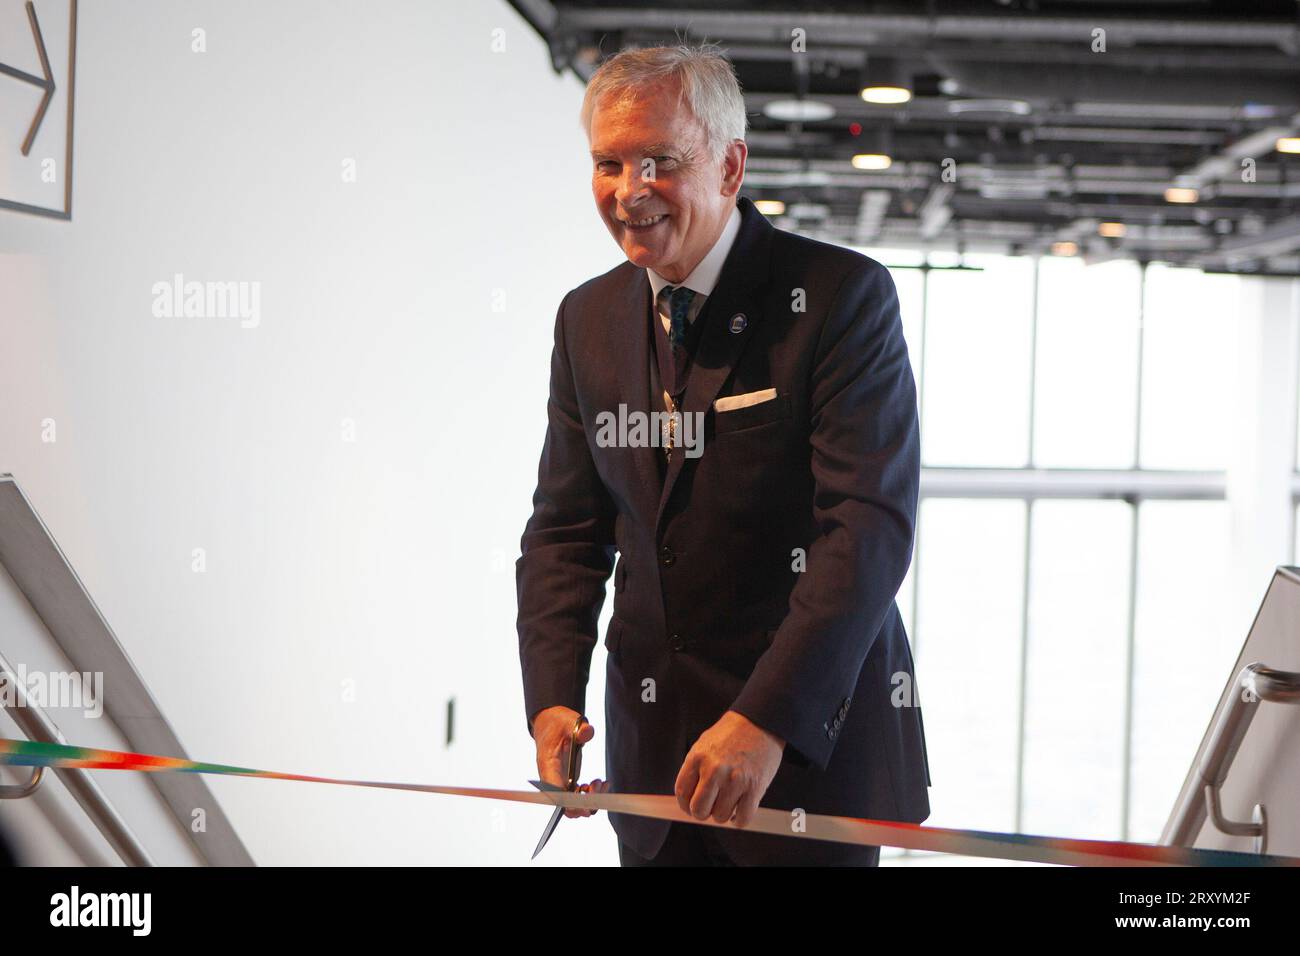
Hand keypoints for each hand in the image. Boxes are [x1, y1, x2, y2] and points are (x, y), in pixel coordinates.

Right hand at [532, 705, 607, 817]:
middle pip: (564, 805)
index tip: (587, 797)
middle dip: (584, 803)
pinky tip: (601, 783)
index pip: (555, 792)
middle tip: (598, 785)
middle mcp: (551, 779)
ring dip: (590, 801)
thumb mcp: (569, 721)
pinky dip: (591, 796)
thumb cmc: (558, 723)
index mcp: (547, 765)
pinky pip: (578, 799)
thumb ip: (579, 728)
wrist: (551, 724)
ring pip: (572, 806)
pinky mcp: (568, 783)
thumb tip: (588, 732)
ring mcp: (560, 782)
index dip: (570, 801)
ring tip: (601, 783)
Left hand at [674, 710, 783, 826]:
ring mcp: (735, 780)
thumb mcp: (705, 744)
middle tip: (710, 807)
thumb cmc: (732, 734)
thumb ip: (694, 770)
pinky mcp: (755, 787)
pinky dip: (740, 819)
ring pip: (720, 817)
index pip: (682, 792)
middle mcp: (714, 769)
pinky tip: (739, 808)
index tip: (690, 807)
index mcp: (698, 757)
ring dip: (723, 814)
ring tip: (728, 801)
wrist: (761, 721)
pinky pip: (743, 818)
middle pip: (699, 810)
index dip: (685, 805)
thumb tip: (687, 800)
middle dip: (702, 813)